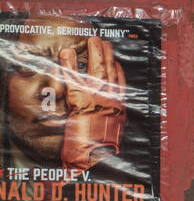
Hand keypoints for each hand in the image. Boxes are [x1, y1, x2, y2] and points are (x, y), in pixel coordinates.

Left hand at [59, 36, 125, 169]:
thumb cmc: (102, 153)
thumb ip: (112, 122)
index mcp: (118, 109)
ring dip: (94, 53)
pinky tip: (66, 53)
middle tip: (102, 42)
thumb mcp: (112, 136)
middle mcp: (109, 101)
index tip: (116, 61)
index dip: (118, 70)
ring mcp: (95, 99)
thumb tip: (112, 118)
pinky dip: (69, 64)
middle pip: (109, 72)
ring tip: (92, 41)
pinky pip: (72, 78)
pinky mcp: (78, 101)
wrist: (93, 160)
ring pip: (96, 70)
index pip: (120, 84)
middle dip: (106, 55)